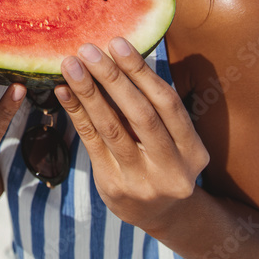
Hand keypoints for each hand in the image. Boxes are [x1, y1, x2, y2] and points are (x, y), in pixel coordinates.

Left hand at [57, 37, 209, 232]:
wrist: (161, 215)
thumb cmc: (164, 160)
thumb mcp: (174, 138)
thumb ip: (154, 105)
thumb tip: (120, 52)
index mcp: (194, 151)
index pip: (167, 103)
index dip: (141, 72)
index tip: (117, 43)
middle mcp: (172, 169)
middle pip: (140, 115)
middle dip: (112, 78)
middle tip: (88, 49)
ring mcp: (142, 182)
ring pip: (111, 128)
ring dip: (88, 92)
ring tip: (70, 64)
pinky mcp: (113, 187)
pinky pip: (91, 143)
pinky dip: (77, 114)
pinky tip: (64, 91)